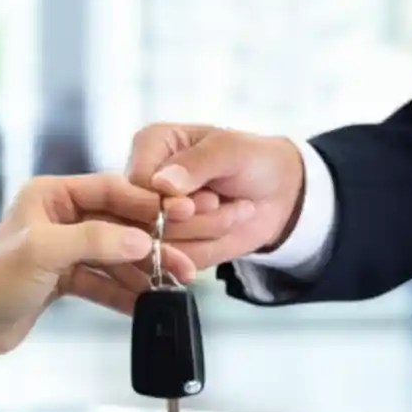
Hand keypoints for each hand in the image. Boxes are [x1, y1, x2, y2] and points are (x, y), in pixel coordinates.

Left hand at [0, 174, 196, 370]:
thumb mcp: (44, 252)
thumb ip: (95, 241)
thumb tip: (143, 239)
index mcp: (51, 195)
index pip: (110, 190)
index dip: (146, 204)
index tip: (178, 218)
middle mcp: (59, 217)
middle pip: (119, 224)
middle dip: (152, 245)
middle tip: (183, 263)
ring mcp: (64, 249)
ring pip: (115, 256)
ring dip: (144, 271)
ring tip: (174, 286)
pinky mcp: (64, 279)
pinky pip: (104, 281)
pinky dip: (125, 293)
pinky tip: (147, 303)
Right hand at [126, 123, 303, 268]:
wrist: (277, 193)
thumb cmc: (252, 160)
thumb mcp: (231, 151)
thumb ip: (197, 163)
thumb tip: (162, 184)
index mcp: (150, 147)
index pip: (133, 186)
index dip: (163, 202)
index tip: (203, 200)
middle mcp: (142, 184)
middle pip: (141, 222)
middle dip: (191, 222)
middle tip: (221, 203)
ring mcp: (152, 220)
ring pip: (160, 246)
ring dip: (205, 233)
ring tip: (234, 211)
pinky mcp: (169, 248)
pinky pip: (176, 263)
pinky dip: (208, 249)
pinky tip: (227, 227)